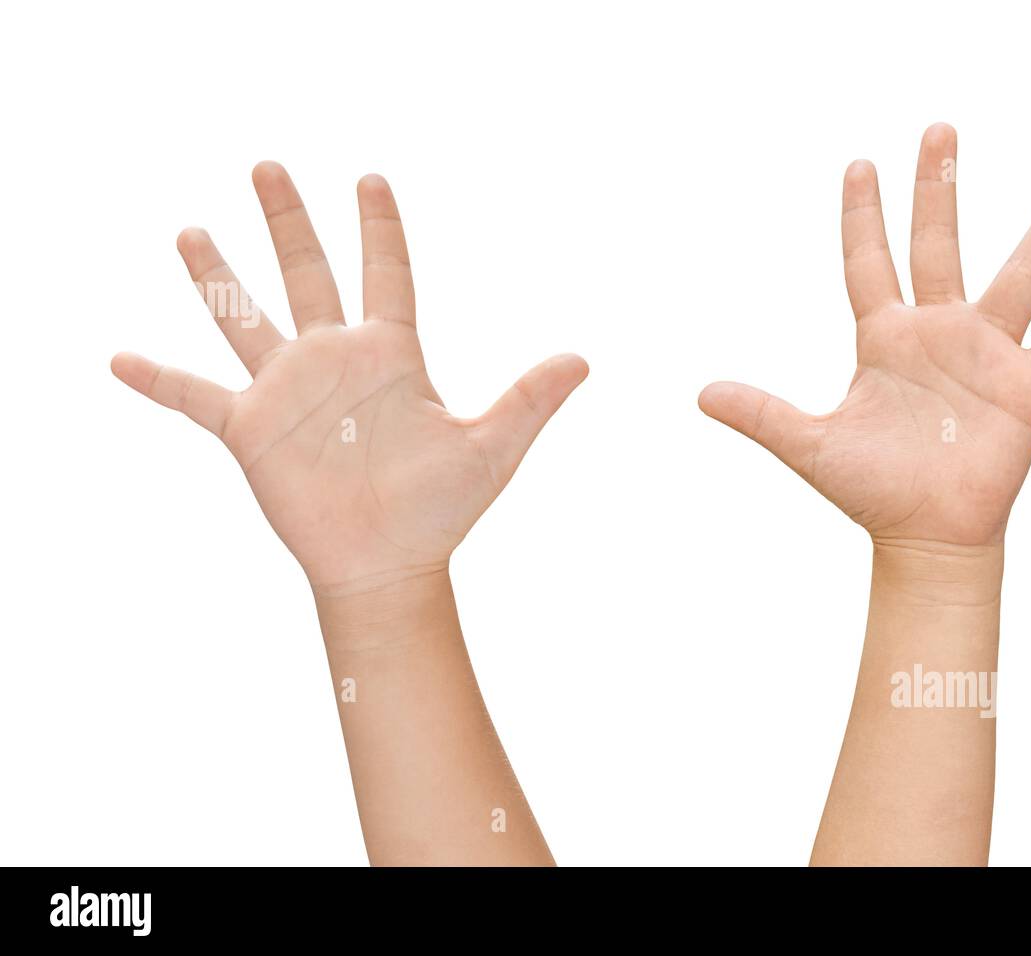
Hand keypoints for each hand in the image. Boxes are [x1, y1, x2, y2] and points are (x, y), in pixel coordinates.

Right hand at [112, 163, 586, 591]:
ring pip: (243, 317)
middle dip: (287, 220)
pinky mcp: (251, 430)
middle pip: (308, 273)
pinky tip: (117, 357)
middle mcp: (335, 359)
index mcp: (391, 354)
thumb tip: (583, 360)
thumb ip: (529, 399)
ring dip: (216, 276)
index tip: (370, 178)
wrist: (389, 564)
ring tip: (191, 230)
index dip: (380, 226)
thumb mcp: (491, 447)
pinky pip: (194, 396)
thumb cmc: (442, 510)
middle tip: (267, 166)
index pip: (387, 272)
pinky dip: (157, 379)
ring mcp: (288, 391)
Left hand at [699, 124, 1030, 546]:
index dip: (861, 217)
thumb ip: (762, 415)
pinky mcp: (1024, 388)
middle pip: (937, 245)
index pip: (868, 263)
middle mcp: (936, 334)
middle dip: (938, 188)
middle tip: (940, 128)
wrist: (924, 535)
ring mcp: (984, 356)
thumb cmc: (870, 490)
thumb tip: (701, 394)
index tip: (858, 164)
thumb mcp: (809, 447)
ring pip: (1019, 278)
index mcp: (883, 340)